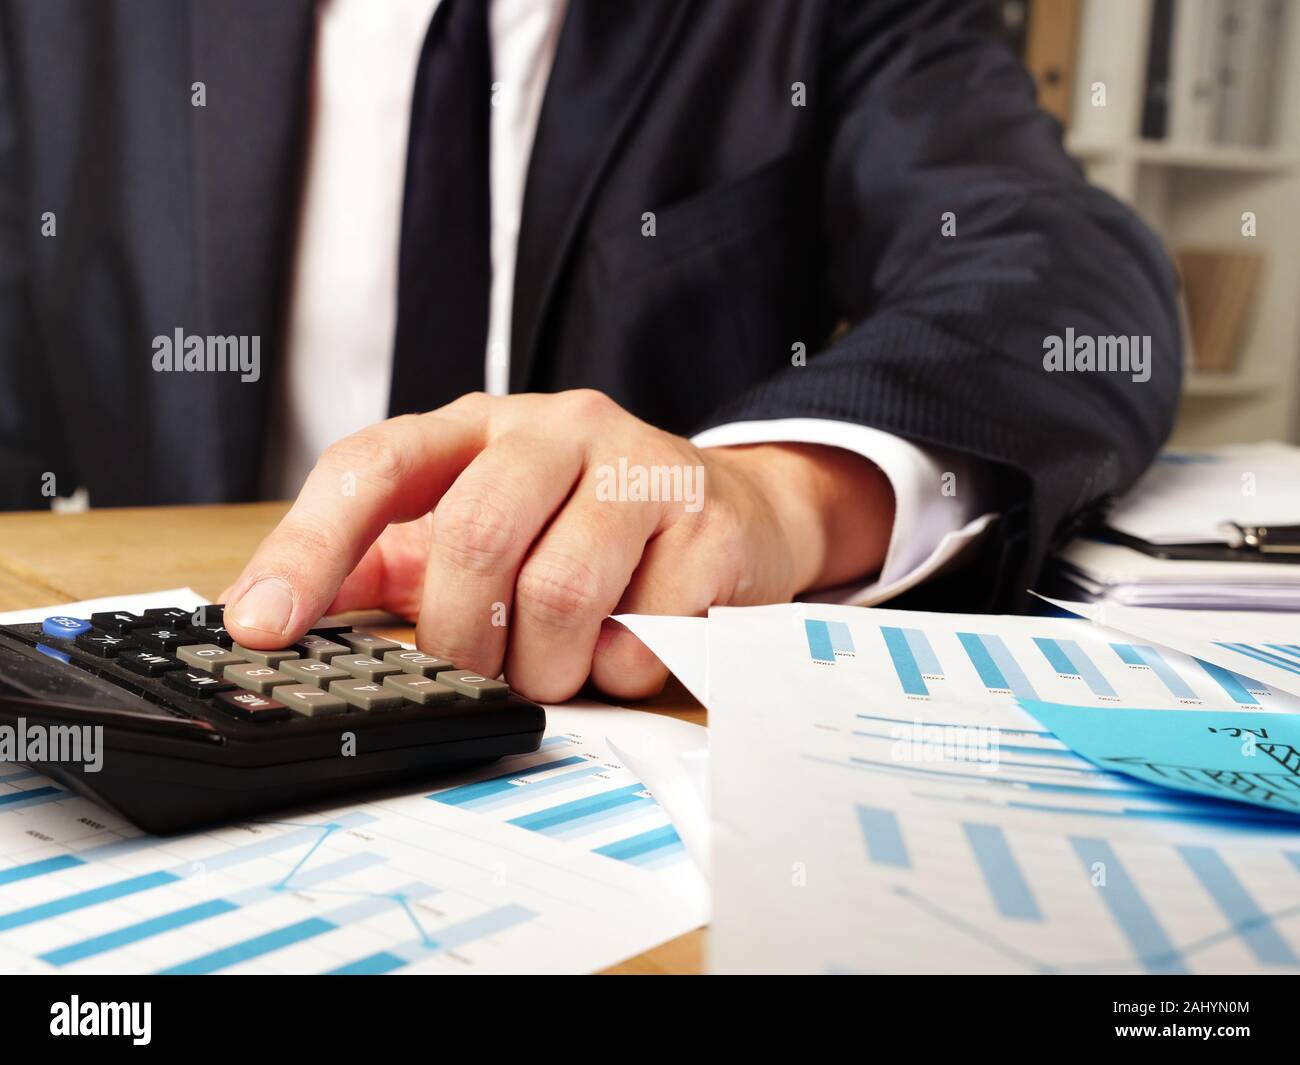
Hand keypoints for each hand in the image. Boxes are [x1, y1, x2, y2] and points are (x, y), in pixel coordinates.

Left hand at [222, 391, 893, 701]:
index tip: (261, 627)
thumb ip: (390, 562)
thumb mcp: (487, 521)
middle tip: (472, 672)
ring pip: (558, 593)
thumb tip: (274, 613)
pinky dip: (618, 670)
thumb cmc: (591, 523)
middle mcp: (561, 428)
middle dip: (458, 635)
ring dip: (543, 667)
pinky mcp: (709, 527)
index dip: (307, 548)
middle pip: (473, 537)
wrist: (739, 513)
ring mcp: (642, 470)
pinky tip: (628, 645)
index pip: (374, 464)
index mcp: (484, 427)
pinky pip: (641, 633)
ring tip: (556, 667)